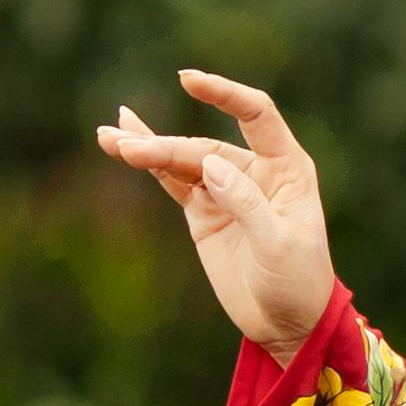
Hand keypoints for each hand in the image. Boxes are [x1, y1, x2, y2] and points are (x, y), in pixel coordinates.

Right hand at [96, 70, 335, 359]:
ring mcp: (226, 189)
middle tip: (125, 146)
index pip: (255, 114)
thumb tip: (210, 164)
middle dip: (164, 145)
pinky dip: (150, 166)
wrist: (289, 324)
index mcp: (286, 166)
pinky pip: (173, 181)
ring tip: (108, 137)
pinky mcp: (205, 212)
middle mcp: (255, 170)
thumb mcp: (278, 244)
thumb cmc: (298, 280)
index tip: (187, 81)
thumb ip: (246, 203)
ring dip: (146, 149)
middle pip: (204, 146)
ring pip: (182, 160)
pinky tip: (121, 145)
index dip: (223, 94)